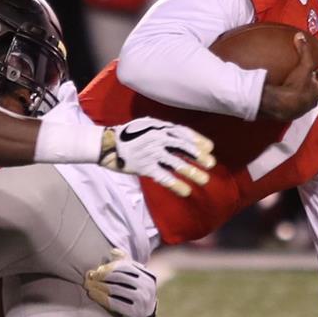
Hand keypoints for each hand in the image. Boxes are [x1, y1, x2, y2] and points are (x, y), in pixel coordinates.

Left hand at [83, 249, 157, 316]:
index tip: (97, 270)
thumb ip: (126, 264)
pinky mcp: (135, 312)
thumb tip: (113, 251)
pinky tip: (92, 294)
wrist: (146, 316)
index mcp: (148, 275)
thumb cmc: (136, 292)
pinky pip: (114, 302)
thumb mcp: (135, 278)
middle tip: (90, 277)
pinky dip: (100, 297)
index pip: (126, 266)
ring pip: (115, 289)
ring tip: (88, 285)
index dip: (109, 267)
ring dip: (98, 286)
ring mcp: (142, 300)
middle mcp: (147, 286)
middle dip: (102, 276)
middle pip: (120, 277)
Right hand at [99, 117, 213, 196]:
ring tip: (204, 180)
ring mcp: (151, 153)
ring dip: (192, 172)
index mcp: (159, 127)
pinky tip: (185, 191)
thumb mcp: (146, 125)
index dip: (197, 140)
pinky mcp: (144, 167)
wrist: (106, 145)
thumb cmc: (128, 135)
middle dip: (199, 156)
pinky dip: (175, 184)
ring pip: (176, 163)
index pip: (183, 132)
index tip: (209, 148)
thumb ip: (163, 129)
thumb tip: (183, 135)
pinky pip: (163, 177)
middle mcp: (157, 138)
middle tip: (211, 164)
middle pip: (183, 147)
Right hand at [255, 32, 317, 120]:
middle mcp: (313, 101)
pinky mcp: (291, 114)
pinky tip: (285, 97)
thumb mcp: (303, 66)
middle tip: (308, 78)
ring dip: (302, 95)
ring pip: (306, 100)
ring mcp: (303, 109)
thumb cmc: (296, 87)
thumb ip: (303, 51)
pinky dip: (291, 102)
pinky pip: (294, 106)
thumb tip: (300, 36)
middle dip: (313, 86)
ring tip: (296, 88)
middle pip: (316, 91)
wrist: (281, 106)